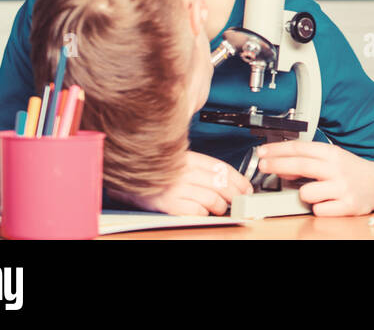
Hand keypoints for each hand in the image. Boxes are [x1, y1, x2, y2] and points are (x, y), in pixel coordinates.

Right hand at [124, 150, 252, 215]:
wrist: (126, 178)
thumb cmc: (155, 170)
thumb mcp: (180, 159)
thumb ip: (201, 166)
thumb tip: (226, 178)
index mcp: (190, 158)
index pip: (223, 169)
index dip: (240, 180)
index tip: (246, 188)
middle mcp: (185, 172)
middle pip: (222, 185)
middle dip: (235, 195)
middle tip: (238, 200)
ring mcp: (178, 189)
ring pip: (213, 200)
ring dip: (220, 206)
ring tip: (219, 207)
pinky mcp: (170, 205)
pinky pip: (197, 212)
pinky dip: (203, 213)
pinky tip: (201, 211)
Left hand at [255, 141, 373, 215]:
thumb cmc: (350, 171)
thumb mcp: (332, 159)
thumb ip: (309, 161)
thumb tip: (282, 168)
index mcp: (332, 154)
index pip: (300, 148)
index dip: (278, 149)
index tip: (262, 152)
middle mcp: (337, 169)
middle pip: (301, 164)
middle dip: (277, 164)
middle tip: (263, 166)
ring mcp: (342, 188)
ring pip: (307, 192)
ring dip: (302, 194)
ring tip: (311, 192)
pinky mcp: (347, 206)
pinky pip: (319, 210)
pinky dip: (318, 208)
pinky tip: (325, 203)